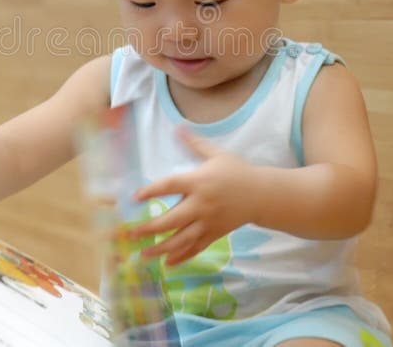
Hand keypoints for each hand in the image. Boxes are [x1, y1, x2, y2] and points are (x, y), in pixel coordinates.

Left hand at [128, 128, 257, 265]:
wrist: (262, 194)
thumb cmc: (237, 172)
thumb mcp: (217, 154)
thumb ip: (194, 143)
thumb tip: (178, 128)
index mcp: (199, 182)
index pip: (170, 186)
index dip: (151, 191)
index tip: (134, 197)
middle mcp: (201, 204)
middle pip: (171, 220)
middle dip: (149, 229)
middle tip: (131, 234)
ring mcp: (208, 222)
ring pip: (181, 240)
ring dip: (161, 249)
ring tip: (143, 254)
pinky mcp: (215, 234)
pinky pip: (196, 248)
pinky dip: (181, 257)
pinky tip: (167, 264)